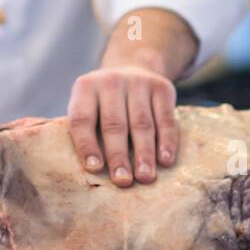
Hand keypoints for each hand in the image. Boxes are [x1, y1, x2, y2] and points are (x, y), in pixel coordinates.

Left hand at [67, 64, 177, 186]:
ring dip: (144, 153)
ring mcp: (137, 81)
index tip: (94, 168)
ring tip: (145, 177)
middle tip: (122, 181)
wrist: (132, 68)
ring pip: (141, 123)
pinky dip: (166, 141)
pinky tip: (165, 160)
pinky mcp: (161, 87)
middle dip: (118, 155)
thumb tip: (95, 172)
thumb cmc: (104, 103)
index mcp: (85, 88)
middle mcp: (110, 81)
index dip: (87, 144)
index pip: (82, 119)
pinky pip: (165, 118)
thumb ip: (87, 132)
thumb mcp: (88, 105)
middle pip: (114, 124)